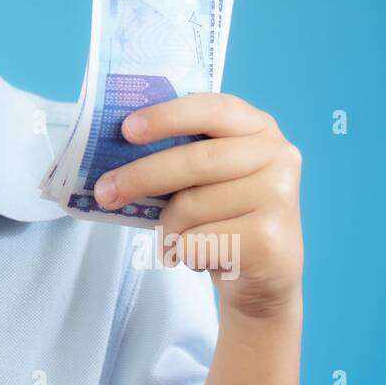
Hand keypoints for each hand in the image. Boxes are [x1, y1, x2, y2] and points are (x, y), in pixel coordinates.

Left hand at [94, 93, 303, 322]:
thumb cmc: (222, 215)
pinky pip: (201, 241)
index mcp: (258, 127)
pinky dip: (184, 252)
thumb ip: (178, 156)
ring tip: (173, 238)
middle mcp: (278, 155)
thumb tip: (114, 157)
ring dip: (168, 227)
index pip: (212, 109)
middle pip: (196, 160)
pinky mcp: (271, 238)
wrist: (263, 276)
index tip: (126, 129)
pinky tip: (199, 256)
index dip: (167, 116)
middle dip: (141, 177)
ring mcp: (280, 196)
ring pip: (193, 206)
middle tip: (105, 192)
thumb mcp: (205, 178)